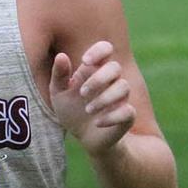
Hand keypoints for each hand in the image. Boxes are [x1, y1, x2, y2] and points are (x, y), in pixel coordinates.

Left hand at [50, 40, 134, 155]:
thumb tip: (61, 55)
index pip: (106, 48)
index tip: (85, 61)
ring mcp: (121, 98)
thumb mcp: (58, 93)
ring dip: (104, 98)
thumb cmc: (72, 111)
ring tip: (88, 110)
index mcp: (95, 70)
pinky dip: (112, 117)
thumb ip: (59, 75)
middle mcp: (111, 81)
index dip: (99, 50)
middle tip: (82, 93)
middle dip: (98, 79)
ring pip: (124, 87)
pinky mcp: (126, 116)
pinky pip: (128, 111)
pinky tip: (97, 123)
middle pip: (115, 67)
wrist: (84, 138)